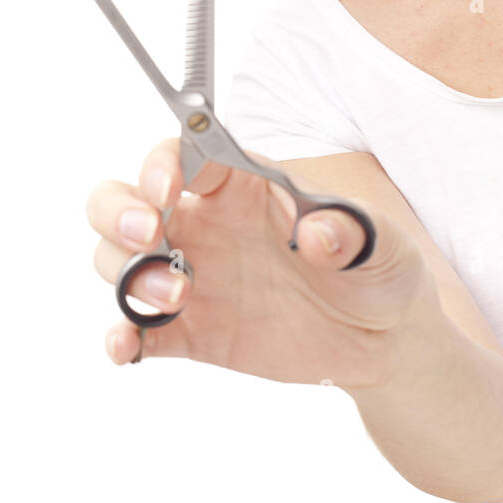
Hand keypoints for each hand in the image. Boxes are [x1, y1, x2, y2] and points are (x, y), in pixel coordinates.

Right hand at [86, 137, 435, 389]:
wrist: (383, 340)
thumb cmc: (377, 267)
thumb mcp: (379, 242)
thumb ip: (349, 231)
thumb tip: (313, 234)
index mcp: (242, 184)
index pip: (182, 154)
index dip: (161, 162)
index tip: (167, 187)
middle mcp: (206, 224)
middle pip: (126, 198)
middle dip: (119, 211)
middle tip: (150, 235)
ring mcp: (193, 277)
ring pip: (120, 260)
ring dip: (128, 275)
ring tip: (176, 298)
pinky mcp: (193, 332)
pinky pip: (138, 331)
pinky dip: (121, 337)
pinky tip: (126, 348)